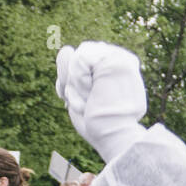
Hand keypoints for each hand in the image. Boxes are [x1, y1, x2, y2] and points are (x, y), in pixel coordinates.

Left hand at [55, 42, 146, 163]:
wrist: (113, 136)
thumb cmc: (97, 125)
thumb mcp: (77, 96)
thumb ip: (69, 73)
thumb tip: (65, 49)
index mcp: (116, 70)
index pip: (82, 64)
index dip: (73, 83)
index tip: (83, 105)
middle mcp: (120, 61)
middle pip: (79, 57)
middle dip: (73, 82)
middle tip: (88, 105)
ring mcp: (120, 58)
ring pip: (79, 56)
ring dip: (77, 83)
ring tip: (92, 99)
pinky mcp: (117, 59)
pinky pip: (80, 58)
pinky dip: (79, 79)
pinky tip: (92, 92)